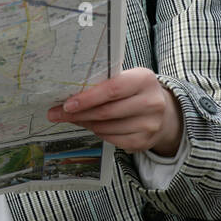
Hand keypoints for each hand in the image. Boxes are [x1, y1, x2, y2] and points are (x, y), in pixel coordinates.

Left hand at [46, 67, 183, 156]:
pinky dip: (99, 133)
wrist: (164, 111)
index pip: (111, 89)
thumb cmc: (134, 91)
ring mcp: (150, 124)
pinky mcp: (145, 141)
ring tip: (75, 118)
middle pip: (106, 112)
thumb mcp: (124, 79)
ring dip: (85, 124)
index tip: (66, 104)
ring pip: (106, 128)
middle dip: (77, 114)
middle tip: (56, 114)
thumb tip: (66, 98)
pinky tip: (94, 126)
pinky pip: (112, 140)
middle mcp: (151, 102)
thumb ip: (101, 85)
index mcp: (144, 80)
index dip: (87, 98)